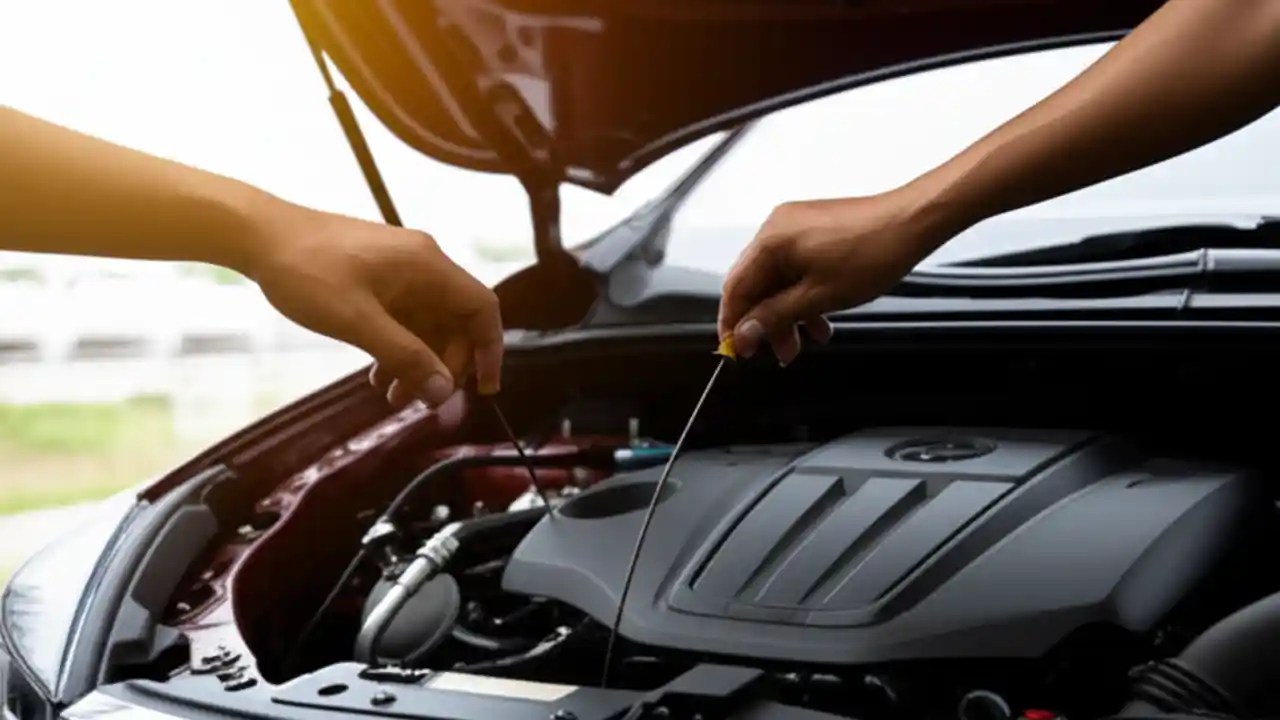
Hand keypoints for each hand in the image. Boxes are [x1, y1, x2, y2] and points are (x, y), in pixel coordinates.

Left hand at [244, 201, 502, 408]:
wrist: (257, 234)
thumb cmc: (306, 272)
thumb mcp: (357, 321)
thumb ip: (405, 356)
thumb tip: (444, 392)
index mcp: (428, 266)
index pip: (482, 308)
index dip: (490, 350)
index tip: (482, 389)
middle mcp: (423, 264)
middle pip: (456, 321)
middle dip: (443, 365)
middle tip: (422, 401)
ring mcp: (400, 269)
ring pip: (427, 323)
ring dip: (417, 362)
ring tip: (393, 397)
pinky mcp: (379, 276)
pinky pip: (404, 317)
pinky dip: (397, 347)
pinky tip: (376, 374)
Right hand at [718, 192, 944, 363]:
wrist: (912, 222)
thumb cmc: (873, 252)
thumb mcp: (818, 297)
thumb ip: (776, 316)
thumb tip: (746, 332)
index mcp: (771, 241)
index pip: (735, 288)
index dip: (733, 323)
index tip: (738, 349)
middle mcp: (777, 228)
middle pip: (755, 284)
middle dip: (765, 322)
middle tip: (778, 351)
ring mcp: (795, 226)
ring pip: (777, 278)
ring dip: (786, 312)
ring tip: (803, 340)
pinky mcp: (813, 228)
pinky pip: (795, 266)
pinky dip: (801, 293)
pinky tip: (817, 316)